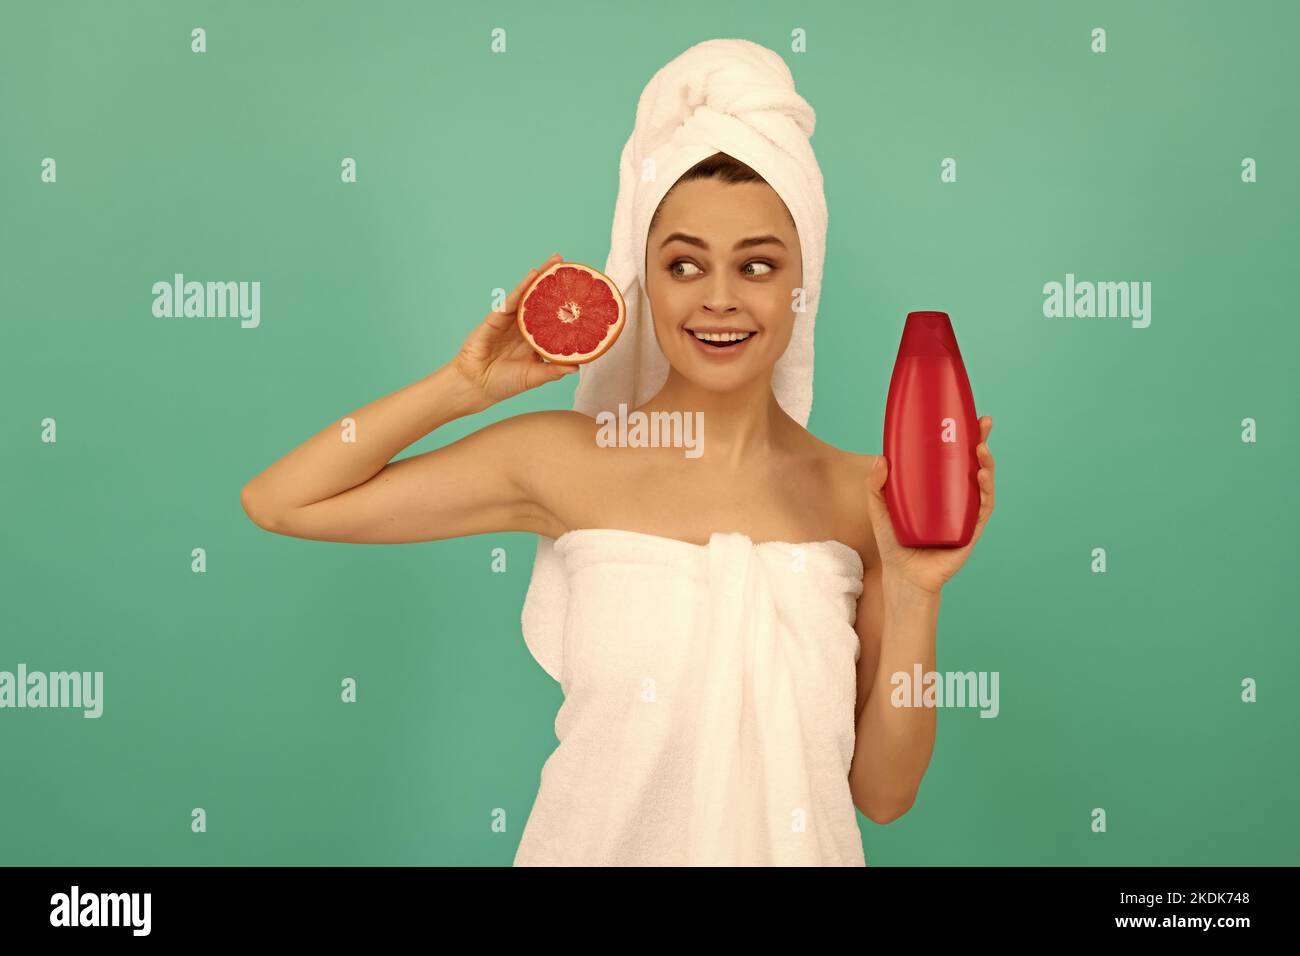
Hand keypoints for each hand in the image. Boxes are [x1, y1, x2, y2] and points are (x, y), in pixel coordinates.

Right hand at [450, 252, 580, 407]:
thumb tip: (577, 366)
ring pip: (526, 295)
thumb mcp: (534, 377)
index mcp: (534, 339)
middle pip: (541, 299)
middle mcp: (523, 326)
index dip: (564, 305)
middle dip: (553, 282)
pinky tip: (532, 276)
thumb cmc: (503, 383)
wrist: (476, 386)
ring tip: (554, 261)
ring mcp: (509, 321)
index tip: (580, 293)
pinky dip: (521, 288)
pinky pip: (510, 301)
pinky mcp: (495, 319)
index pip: (552, 318)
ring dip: (539, 277)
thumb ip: (554, 370)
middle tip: (567, 264)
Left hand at [864, 416, 995, 597]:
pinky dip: (985, 491)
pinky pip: (983, 508)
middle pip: (973, 465)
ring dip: (986, 464)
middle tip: (983, 423)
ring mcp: (965, 514)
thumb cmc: (893, 542)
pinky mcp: (971, 530)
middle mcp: (955, 498)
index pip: (952, 458)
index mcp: (937, 489)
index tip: (968, 416)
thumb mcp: (879, 509)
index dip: (962, 437)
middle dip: (981, 442)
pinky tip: (982, 476)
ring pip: (983, 483)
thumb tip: (881, 458)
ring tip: (980, 449)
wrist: (903, 576)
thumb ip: (876, 485)